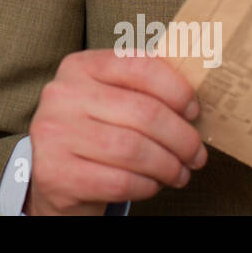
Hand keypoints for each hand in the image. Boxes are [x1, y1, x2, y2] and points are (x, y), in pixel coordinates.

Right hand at [23, 48, 207, 214]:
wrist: (54, 175)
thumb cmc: (94, 132)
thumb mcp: (109, 98)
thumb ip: (141, 87)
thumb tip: (197, 87)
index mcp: (79, 67)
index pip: (140, 66)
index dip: (177, 90)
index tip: (193, 111)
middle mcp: (62, 95)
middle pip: (143, 112)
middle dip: (181, 138)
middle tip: (196, 154)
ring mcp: (54, 134)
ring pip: (133, 150)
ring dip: (168, 166)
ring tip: (180, 173)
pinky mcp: (56, 173)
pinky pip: (119, 182)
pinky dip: (146, 186)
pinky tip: (151, 184)